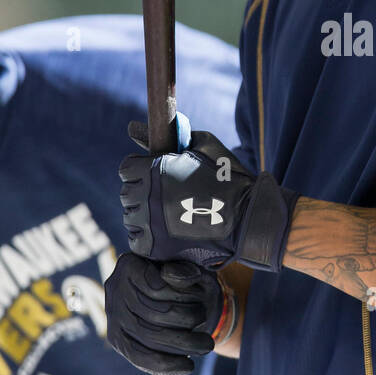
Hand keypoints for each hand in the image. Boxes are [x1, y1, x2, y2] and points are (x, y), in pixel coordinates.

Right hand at [104, 253, 225, 374]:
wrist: (177, 297)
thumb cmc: (186, 280)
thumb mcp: (192, 268)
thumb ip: (184, 270)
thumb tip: (176, 276)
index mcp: (129, 265)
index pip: (156, 287)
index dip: (182, 295)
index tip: (202, 296)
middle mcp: (115, 290)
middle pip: (151, 313)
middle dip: (186, 322)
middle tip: (208, 323)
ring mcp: (113, 316)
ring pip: (147, 337)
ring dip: (182, 344)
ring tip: (206, 345)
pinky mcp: (118, 340)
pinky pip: (138, 357)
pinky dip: (166, 365)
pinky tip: (187, 366)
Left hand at [119, 123, 298, 272]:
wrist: (248, 217)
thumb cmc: (228, 177)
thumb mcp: (201, 145)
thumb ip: (167, 136)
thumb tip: (131, 126)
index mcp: (154, 170)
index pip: (127, 169)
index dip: (142, 170)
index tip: (158, 175)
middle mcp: (147, 197)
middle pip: (127, 194)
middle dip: (143, 192)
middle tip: (167, 196)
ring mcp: (150, 225)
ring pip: (131, 219)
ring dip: (145, 215)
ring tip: (169, 215)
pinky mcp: (157, 248)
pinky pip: (137, 242)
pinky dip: (147, 237)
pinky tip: (165, 232)